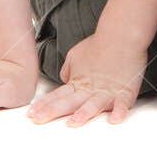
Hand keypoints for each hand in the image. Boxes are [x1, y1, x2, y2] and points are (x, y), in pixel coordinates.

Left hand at [27, 27, 147, 126]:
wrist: (120, 34)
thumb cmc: (98, 44)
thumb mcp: (76, 55)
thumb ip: (68, 71)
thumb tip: (65, 80)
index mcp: (78, 82)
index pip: (58, 96)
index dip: (44, 105)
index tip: (30, 115)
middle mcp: (90, 89)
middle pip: (70, 102)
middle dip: (53, 111)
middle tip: (39, 120)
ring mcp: (108, 91)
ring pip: (94, 104)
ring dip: (84, 113)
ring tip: (74, 122)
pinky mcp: (126, 91)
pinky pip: (123, 103)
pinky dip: (120, 111)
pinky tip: (114, 119)